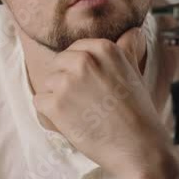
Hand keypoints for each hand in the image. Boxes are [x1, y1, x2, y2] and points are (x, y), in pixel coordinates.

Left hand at [32, 27, 172, 178]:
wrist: (139, 147)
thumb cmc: (139, 112)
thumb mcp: (135, 72)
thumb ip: (127, 49)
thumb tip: (133, 31)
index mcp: (104, 48)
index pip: (75, 49)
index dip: (78, 69)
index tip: (89, 85)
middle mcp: (83, 60)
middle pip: (58, 64)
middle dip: (66, 82)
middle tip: (84, 103)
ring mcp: (67, 82)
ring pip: (47, 83)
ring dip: (57, 98)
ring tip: (79, 114)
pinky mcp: (55, 105)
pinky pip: (38, 102)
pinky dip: (49, 115)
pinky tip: (68, 123)